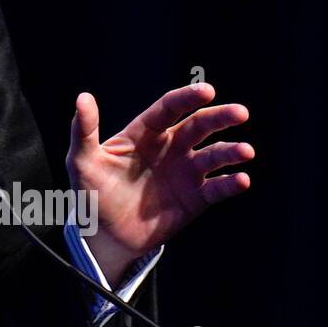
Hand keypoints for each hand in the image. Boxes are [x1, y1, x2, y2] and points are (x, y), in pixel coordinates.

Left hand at [66, 82, 254, 281]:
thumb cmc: (91, 193)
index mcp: (145, 133)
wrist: (105, 236)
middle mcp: (169, 148)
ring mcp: (184, 173)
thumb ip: (83, 130)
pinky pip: (217, 188)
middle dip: (220, 117)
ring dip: (231, 151)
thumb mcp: (82, 162)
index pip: (169, 109)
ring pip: (214, 155)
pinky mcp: (195, 199)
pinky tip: (242, 180)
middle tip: (240, 113)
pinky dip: (231, 184)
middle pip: (199, 126)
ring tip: (245, 151)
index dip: (187, 98)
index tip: (207, 90)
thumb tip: (83, 97)